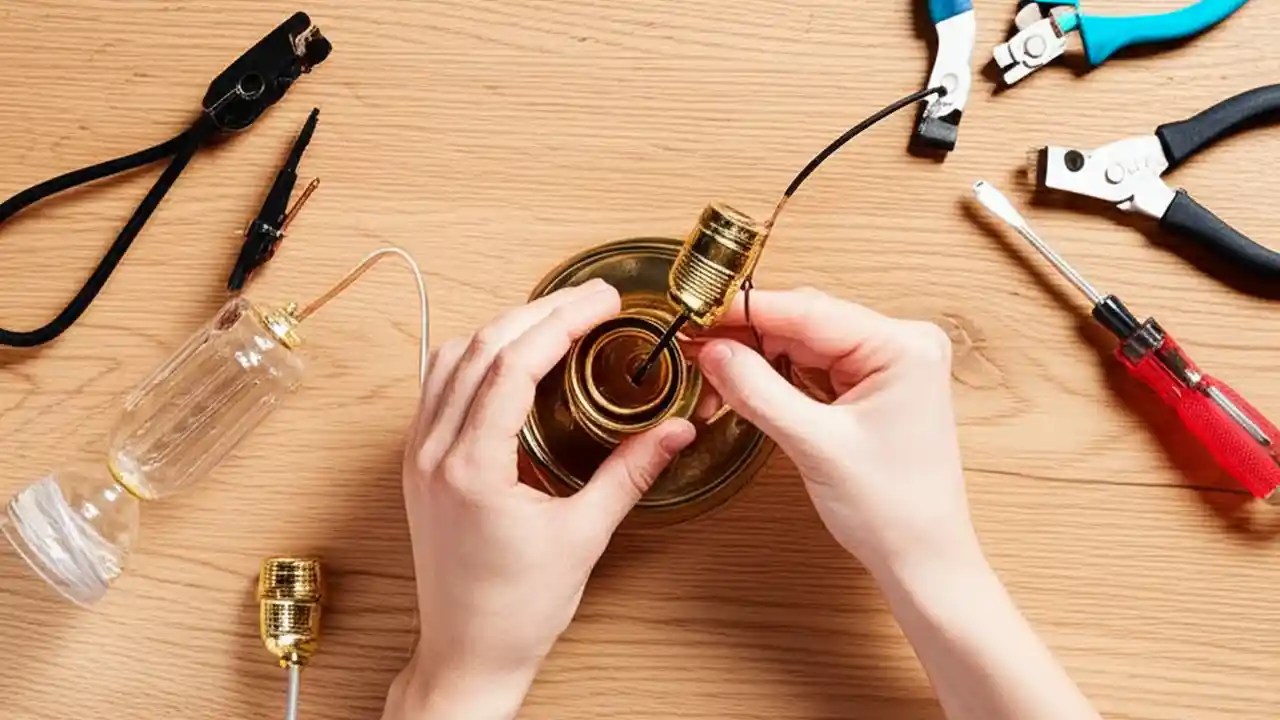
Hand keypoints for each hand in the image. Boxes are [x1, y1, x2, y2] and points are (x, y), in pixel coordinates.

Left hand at [385, 279, 695, 719]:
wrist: (468, 654)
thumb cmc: (516, 609)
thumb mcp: (584, 536)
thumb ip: (629, 473)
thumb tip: (675, 431)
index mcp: (470, 468)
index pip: (511, 365)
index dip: (560, 321)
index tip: (600, 300)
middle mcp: (434, 454)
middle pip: (479, 349)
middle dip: (537, 312)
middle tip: (589, 298)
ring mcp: (419, 457)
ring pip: (451, 361)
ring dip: (503, 328)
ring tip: (554, 317)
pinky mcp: (420, 466)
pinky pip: (439, 388)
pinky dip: (477, 358)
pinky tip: (510, 357)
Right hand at [692, 287, 974, 577]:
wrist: (921, 559)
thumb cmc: (892, 510)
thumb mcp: (815, 445)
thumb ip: (759, 391)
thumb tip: (715, 351)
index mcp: (903, 347)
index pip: (809, 311)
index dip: (746, 310)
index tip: (699, 311)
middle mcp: (903, 344)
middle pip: (806, 322)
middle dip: (749, 335)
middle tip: (697, 344)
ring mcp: (891, 364)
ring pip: (807, 343)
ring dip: (761, 355)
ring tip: (716, 369)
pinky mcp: (875, 386)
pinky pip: (817, 365)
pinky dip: (780, 374)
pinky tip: (749, 382)